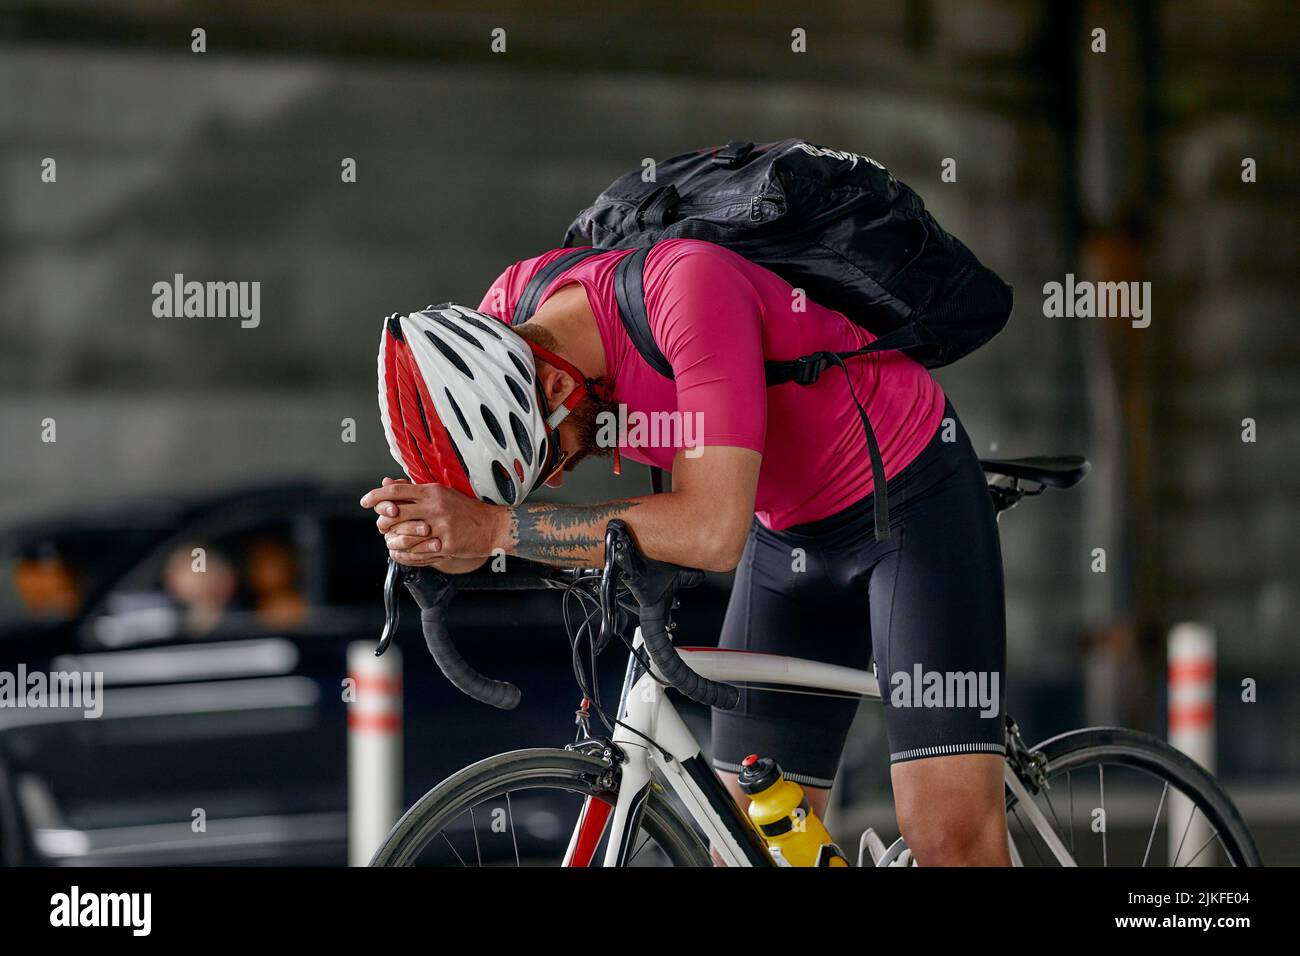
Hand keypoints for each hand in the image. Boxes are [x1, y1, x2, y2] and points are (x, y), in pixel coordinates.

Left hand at [360, 477, 506, 565]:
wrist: (492, 526)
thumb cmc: (466, 509)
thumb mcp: (441, 492)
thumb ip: (413, 489)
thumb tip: (388, 483)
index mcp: (433, 492)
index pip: (397, 491)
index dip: (376, 496)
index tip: (365, 501)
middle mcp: (435, 508)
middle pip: (395, 514)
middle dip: (382, 521)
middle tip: (381, 525)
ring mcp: (441, 528)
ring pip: (403, 536)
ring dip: (392, 540)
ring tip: (391, 540)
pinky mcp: (446, 546)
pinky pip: (418, 553)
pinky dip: (405, 555)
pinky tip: (401, 553)